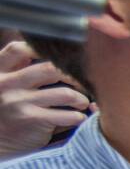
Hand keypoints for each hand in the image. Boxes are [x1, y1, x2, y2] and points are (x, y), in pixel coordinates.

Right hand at [0, 40, 92, 159]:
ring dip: (81, 99)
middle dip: (73, 77)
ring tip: (82, 104)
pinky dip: (79, 117)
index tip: (58, 58)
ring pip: (65, 93)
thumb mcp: (9, 88)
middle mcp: (7, 84)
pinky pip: (67, 115)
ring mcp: (18, 101)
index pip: (18, 50)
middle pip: (50, 69)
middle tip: (82, 85)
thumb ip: (27, 73)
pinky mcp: (31, 119)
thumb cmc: (10, 112)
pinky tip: (78, 119)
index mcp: (0, 73)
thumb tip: (64, 62)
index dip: (39, 49)